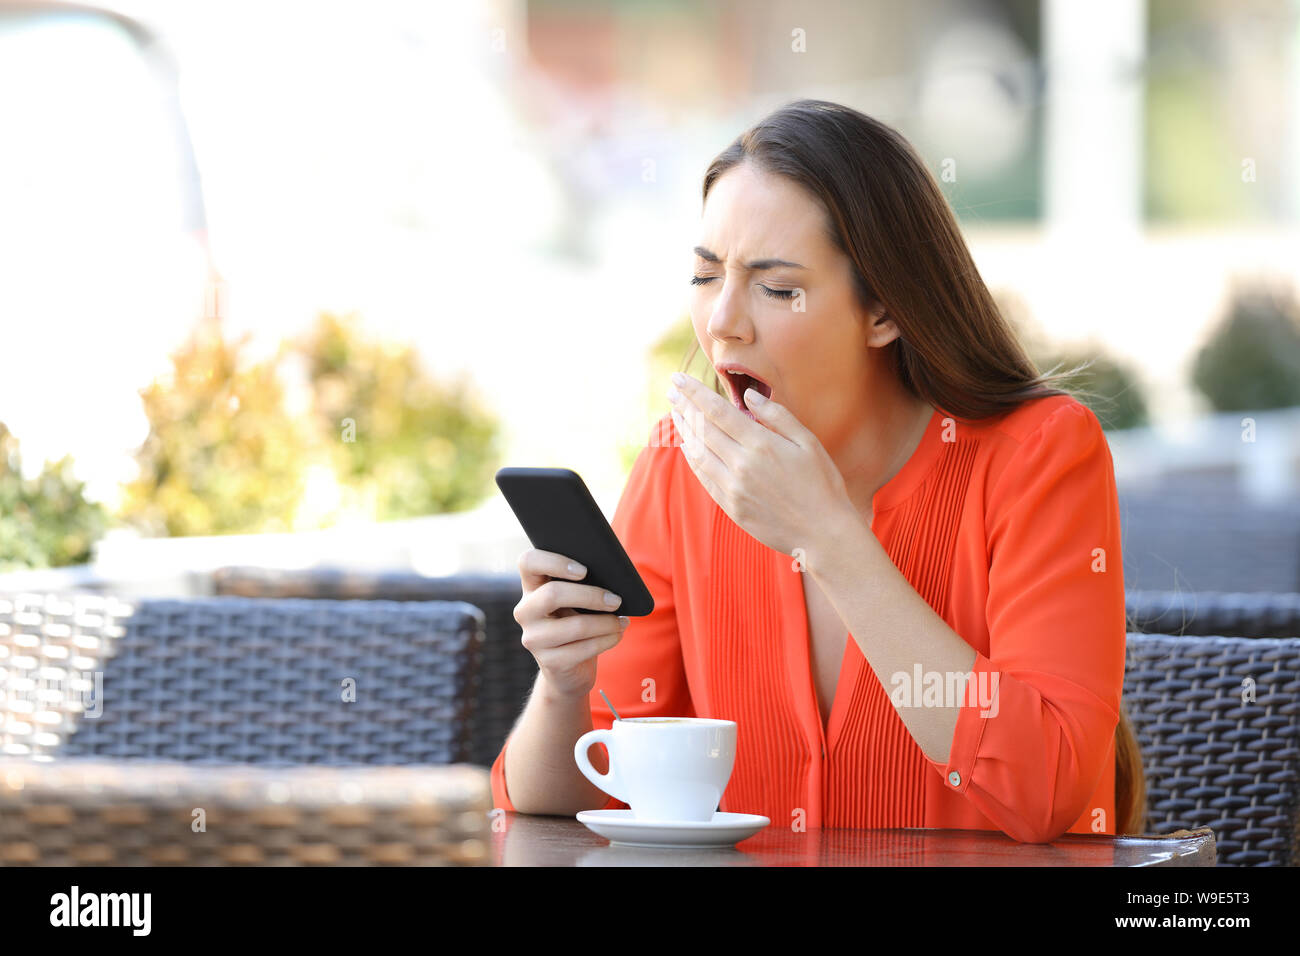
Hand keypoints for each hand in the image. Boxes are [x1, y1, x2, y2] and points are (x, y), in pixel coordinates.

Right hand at [514, 548, 630, 699]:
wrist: (568, 670)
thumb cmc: (576, 623)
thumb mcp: (576, 602)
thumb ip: (584, 585)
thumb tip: (614, 581)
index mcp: (531, 587)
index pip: (528, 562)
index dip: (554, 562)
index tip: (584, 570)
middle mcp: (525, 611)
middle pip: (552, 593)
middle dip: (591, 596)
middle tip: (616, 600)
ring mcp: (534, 638)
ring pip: (574, 625)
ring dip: (605, 623)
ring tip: (621, 621)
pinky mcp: (549, 662)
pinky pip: (583, 649)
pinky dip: (607, 640)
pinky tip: (617, 634)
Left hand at [666, 372, 857, 560]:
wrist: (823, 534)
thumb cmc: (822, 485)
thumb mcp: (809, 443)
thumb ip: (778, 416)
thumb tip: (749, 396)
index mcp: (761, 444)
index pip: (717, 411)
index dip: (694, 393)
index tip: (679, 378)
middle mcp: (741, 465)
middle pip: (703, 429)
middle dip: (685, 406)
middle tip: (672, 389)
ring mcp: (733, 488)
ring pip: (699, 452)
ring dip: (684, 430)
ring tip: (676, 413)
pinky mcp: (731, 507)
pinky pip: (704, 477)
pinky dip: (693, 459)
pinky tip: (688, 446)